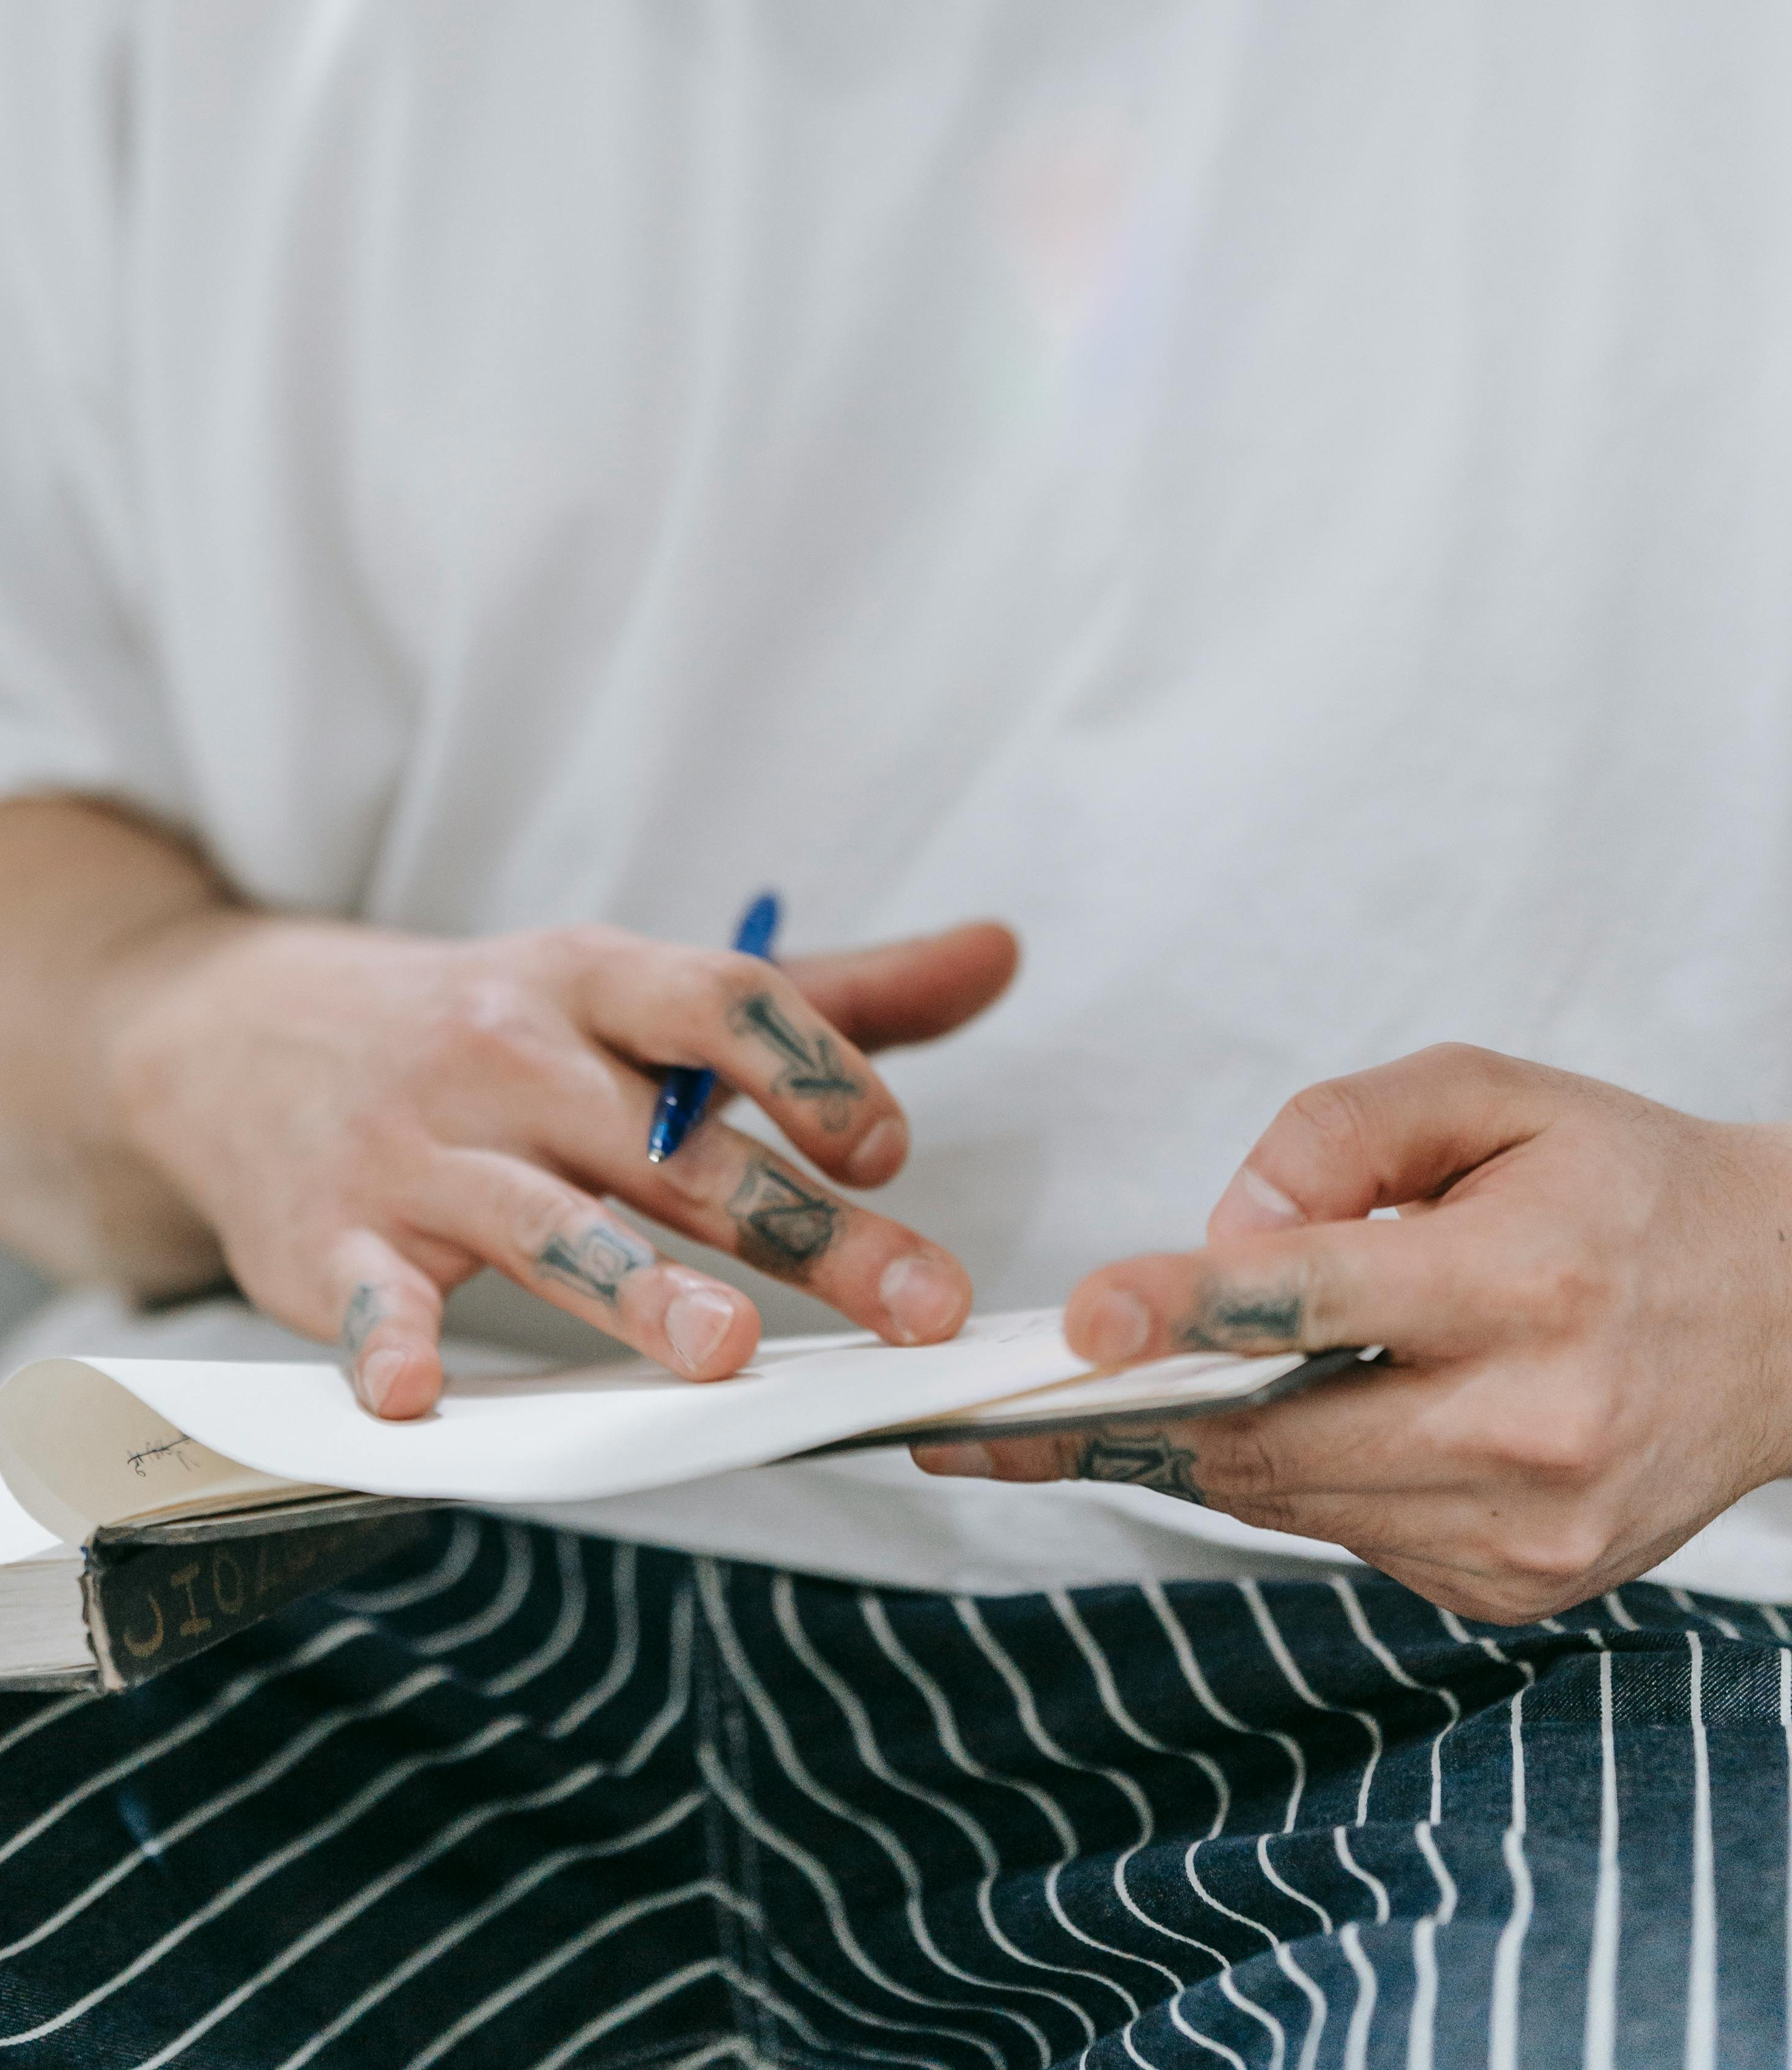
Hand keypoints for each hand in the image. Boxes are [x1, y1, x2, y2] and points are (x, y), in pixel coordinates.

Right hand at [100, 913, 1017, 1417]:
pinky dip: (389, 1346)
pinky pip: (368, 1298)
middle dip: (800, 1223)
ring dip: (637, 1287)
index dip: (810, 1066)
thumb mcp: (636, 986)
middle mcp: (509, 1055)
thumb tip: (999, 953)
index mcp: (592, 982)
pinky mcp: (331, 1239)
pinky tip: (419, 1394)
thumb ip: (819, 999)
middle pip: (669, 1143)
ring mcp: (418, 1150)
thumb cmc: (488, 1024)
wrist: (236, 1032)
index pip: (718, 1002)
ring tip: (726, 1351)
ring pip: (547, 1223)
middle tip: (915, 1303)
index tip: (891, 1142)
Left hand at [913, 1046, 1791, 1621]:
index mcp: (1530, 1287)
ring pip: (1294, 1503)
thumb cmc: (1620, 1186)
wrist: (1783, 1318)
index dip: (1186, 1311)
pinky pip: (1347, 1540)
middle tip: (972, 1417)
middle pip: (1280, 1437)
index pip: (1320, 1302)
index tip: (1079, 1321)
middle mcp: (1533, 1428)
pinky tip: (1254, 1425)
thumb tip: (1224, 1231)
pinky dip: (1284, 1483)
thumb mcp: (1493, 1093)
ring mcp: (1528, 1533)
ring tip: (1071, 1413)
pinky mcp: (1518, 1590)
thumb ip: (1346, 1131)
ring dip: (1185, 1452)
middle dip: (1119, 1423)